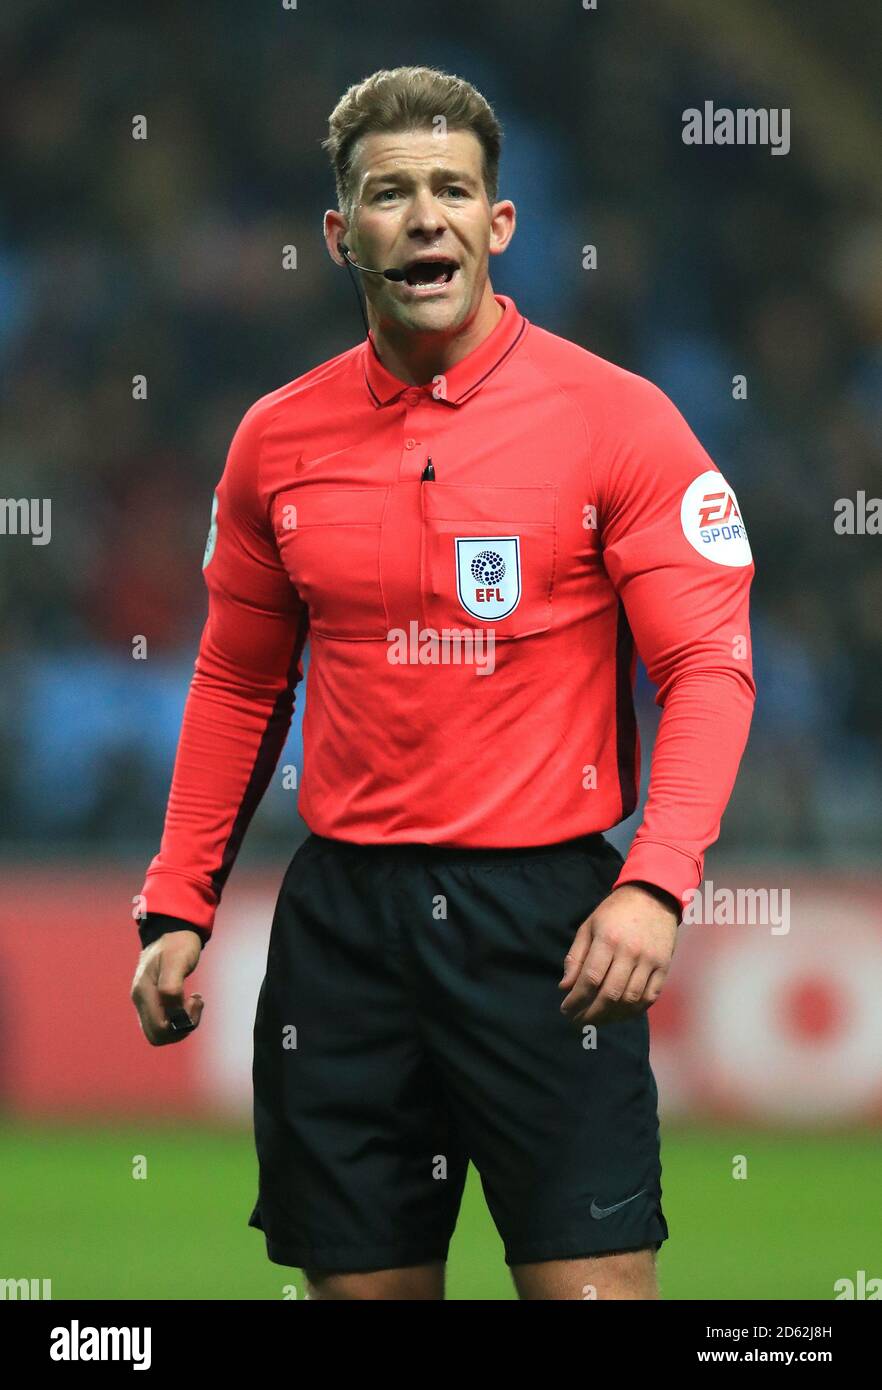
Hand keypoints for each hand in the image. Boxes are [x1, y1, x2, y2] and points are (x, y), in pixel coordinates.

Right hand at [131, 930, 204, 1045]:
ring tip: (194, 1001)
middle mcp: (140, 1000)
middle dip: (180, 1028)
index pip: (159, 1029)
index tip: (193, 1001)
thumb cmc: (177, 943)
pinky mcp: (152, 999)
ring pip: (160, 1031)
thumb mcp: (177, 961)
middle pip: (157, 1036)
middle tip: (195, 1005)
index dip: (180, 1024)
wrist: (172, 929)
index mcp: (144, 992)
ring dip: (181, 1023)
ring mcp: (144, 1000)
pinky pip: (162, 1020)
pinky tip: (188, 1000)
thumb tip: (172, 1012)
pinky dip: (178, 1017)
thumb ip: (171, 988)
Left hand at [558, 883, 677, 1025]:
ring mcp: (650, 961)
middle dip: (591, 1014)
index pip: (590, 979)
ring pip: (630, 1000)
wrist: (653, 897)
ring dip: (611, 1016)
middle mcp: (630, 952)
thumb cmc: (615, 912)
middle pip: (610, 994)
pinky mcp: (664, 967)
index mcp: (608, 939)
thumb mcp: (588, 927)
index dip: (576, 1000)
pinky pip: (650, 998)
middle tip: (578, 1020)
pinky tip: (619, 1014)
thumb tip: (565, 987)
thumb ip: (575, 957)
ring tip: (597, 1019)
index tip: (566, 1010)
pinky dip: (634, 1011)